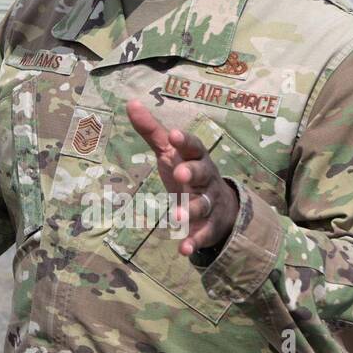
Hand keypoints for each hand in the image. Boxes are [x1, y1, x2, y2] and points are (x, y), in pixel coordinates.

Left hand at [126, 100, 238, 256]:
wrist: (221, 204)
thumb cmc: (187, 169)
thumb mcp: (169, 151)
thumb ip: (151, 130)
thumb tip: (130, 103)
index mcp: (196, 157)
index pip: (194, 146)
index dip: (186, 141)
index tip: (174, 135)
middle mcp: (206, 178)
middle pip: (201, 174)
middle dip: (191, 173)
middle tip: (178, 174)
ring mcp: (209, 202)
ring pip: (202, 205)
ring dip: (190, 210)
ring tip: (177, 216)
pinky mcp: (209, 226)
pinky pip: (203, 234)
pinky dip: (194, 241)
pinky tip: (183, 249)